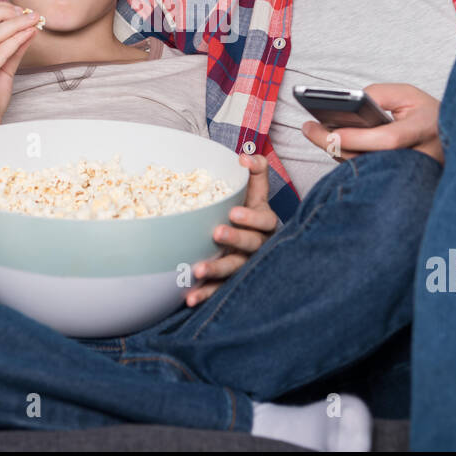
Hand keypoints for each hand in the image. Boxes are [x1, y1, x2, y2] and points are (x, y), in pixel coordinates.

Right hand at [0, 2, 40, 136]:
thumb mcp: (0, 70)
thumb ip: (11, 49)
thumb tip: (28, 28)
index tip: (19, 10)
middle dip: (5, 11)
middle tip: (27, 13)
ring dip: (17, 24)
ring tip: (34, 20)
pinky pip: (0, 52)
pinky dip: (16, 40)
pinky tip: (29, 35)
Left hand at [186, 152, 279, 306]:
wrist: (251, 238)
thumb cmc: (250, 211)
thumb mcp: (255, 192)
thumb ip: (255, 172)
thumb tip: (244, 156)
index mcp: (265, 222)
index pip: (264, 220)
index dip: (251, 217)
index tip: (233, 211)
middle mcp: (259, 245)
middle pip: (252, 245)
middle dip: (235, 239)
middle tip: (217, 233)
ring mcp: (247, 266)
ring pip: (236, 270)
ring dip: (218, 270)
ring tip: (198, 270)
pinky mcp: (234, 283)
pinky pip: (221, 290)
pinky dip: (206, 294)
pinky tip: (190, 299)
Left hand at [300, 83, 443, 165]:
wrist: (448, 137)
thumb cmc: (427, 113)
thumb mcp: (408, 94)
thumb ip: (379, 95)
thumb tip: (348, 105)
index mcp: (423, 131)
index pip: (387, 140)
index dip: (357, 138)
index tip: (332, 132)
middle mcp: (416, 158)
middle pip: (368, 159)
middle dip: (335, 145)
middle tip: (309, 129)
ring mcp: (405, 174)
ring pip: (364, 168)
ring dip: (335, 150)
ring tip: (312, 130)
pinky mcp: (394, 180)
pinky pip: (365, 171)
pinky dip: (346, 156)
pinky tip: (328, 141)